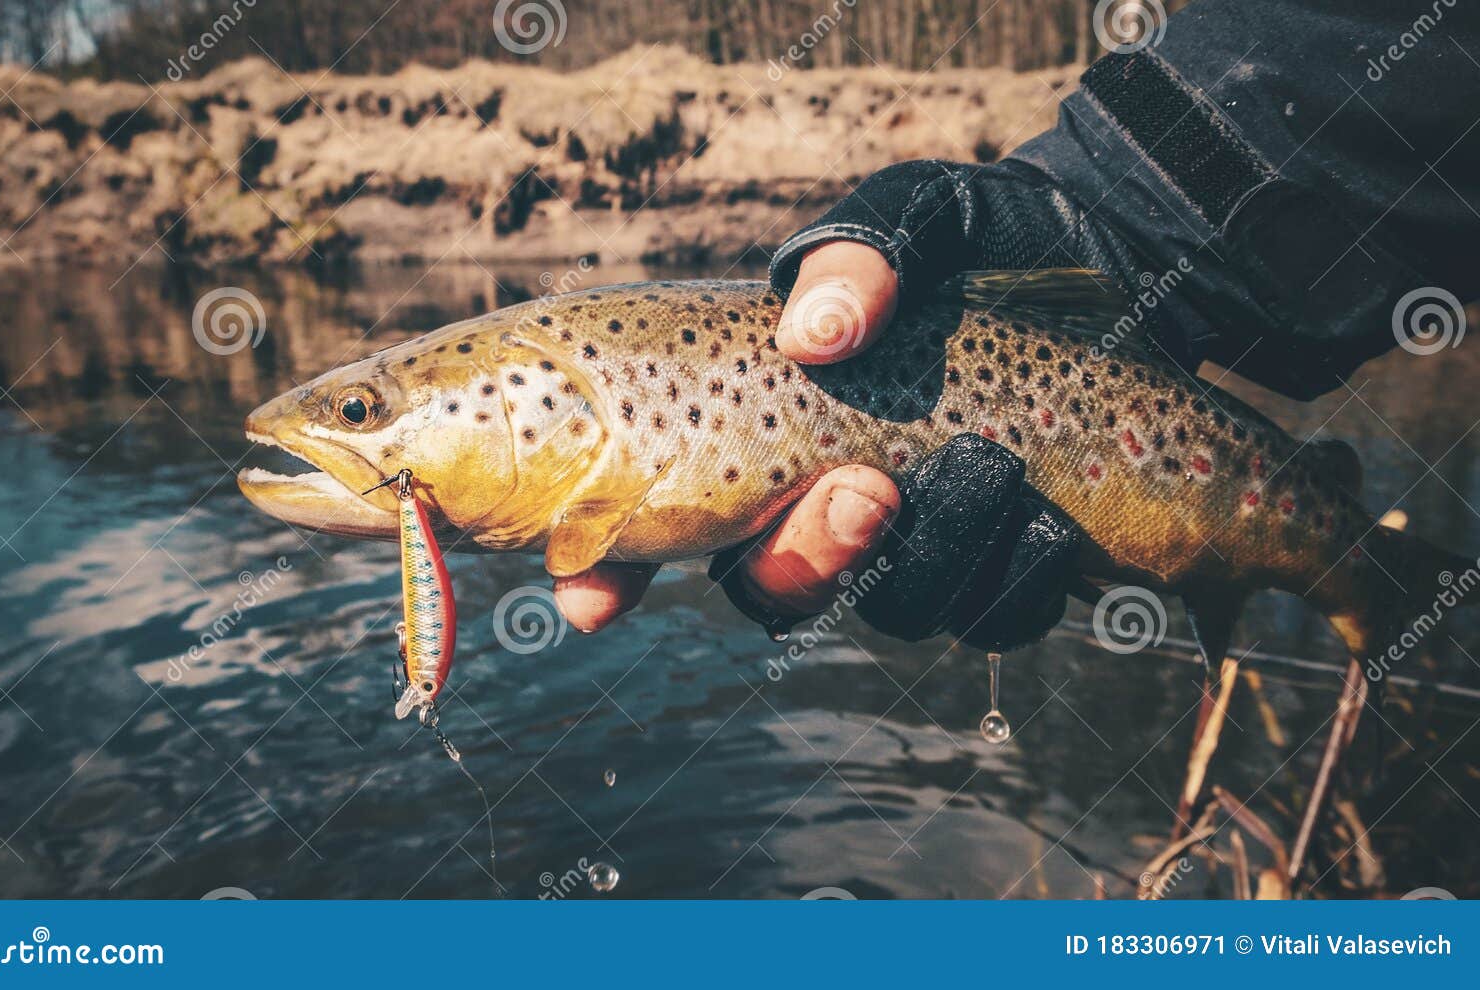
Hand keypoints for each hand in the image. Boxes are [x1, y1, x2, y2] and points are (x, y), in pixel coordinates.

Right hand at [558, 157, 1106, 644]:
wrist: (1109, 265)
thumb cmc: (978, 237)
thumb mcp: (912, 217)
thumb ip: (857, 256)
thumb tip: (813, 336)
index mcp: (755, 422)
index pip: (648, 514)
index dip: (607, 568)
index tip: (594, 601)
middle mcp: (816, 495)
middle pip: (767, 588)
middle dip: (803, 564)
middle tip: (861, 492)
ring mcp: (909, 540)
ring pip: (885, 609)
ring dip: (926, 555)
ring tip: (988, 466)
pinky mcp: (996, 565)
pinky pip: (988, 616)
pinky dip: (1012, 573)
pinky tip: (1045, 510)